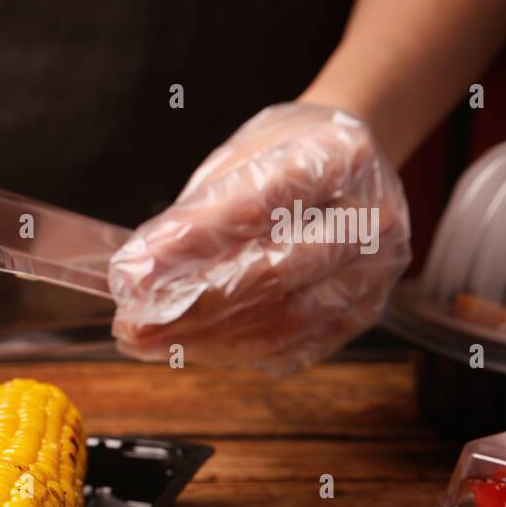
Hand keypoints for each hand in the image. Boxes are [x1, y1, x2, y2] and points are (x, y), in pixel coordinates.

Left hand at [108, 103, 410, 373]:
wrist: (355, 170)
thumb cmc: (285, 160)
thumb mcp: (239, 160)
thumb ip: (198, 211)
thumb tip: (142, 269)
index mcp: (339, 156)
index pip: (257, 203)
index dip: (189, 242)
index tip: (132, 272)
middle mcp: (371, 215)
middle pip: (273, 271)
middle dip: (190, 304)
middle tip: (130, 324)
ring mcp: (375, 269)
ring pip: (283, 319)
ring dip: (206, 338)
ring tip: (148, 341)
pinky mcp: (363, 310)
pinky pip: (294, 345)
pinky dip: (235, 350)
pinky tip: (190, 347)